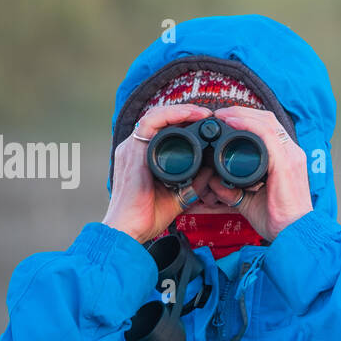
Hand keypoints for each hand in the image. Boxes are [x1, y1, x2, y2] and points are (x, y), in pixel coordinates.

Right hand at [102, 103, 213, 242]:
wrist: (128, 230)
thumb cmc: (147, 217)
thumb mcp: (178, 197)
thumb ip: (194, 184)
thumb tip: (212, 171)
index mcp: (143, 157)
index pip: (162, 130)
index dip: (183, 122)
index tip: (207, 125)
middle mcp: (134, 149)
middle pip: (159, 120)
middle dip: (185, 113)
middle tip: (208, 116)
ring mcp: (131, 149)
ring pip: (155, 116)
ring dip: (180, 111)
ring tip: (202, 113)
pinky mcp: (132, 152)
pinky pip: (150, 123)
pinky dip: (170, 115)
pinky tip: (188, 115)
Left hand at [203, 107, 312, 241]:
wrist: (293, 234)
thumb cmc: (277, 220)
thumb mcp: (250, 201)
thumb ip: (233, 191)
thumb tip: (214, 183)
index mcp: (286, 159)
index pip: (268, 129)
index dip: (246, 120)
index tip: (224, 122)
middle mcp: (292, 153)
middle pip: (267, 120)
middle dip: (242, 112)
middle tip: (219, 114)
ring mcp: (291, 156)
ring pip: (267, 122)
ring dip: (242, 114)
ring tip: (222, 115)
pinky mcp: (286, 163)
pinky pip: (266, 135)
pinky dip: (248, 124)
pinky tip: (232, 122)